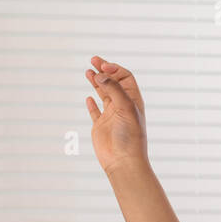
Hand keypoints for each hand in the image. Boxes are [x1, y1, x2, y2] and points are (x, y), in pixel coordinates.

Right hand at [85, 56, 149, 175]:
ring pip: (103, 93)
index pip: (125, 77)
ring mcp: (111, 116)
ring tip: (88, 71)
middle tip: (93, 60)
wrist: (123, 161)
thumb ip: (113, 89)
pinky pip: (95, 111)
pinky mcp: (101, 126)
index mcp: (133, 101)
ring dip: (96, 82)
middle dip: (104, 70)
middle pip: (113, 82)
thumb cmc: (129, 136)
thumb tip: (100, 74)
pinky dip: (92, 104)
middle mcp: (122, 106)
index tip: (103, 67)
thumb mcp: (125, 107)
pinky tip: (89, 97)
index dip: (115, 69)